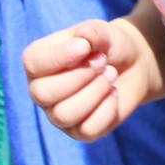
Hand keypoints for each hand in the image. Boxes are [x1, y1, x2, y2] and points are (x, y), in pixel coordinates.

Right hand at [23, 19, 143, 141]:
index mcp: (38, 62)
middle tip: (102, 61)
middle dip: (80, 76)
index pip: (33, 64)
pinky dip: (108, 108)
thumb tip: (84, 38)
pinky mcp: (78, 132)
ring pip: (64, 115)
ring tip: (111, 74)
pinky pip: (88, 130)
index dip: (60, 57)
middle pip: (43, 95)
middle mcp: (41, 91)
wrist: (132, 65)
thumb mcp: (102, 32)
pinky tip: (113, 93)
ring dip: (96, 91)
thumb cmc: (108, 46)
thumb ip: (92, 32)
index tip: (86, 46)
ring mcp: (57, 115)